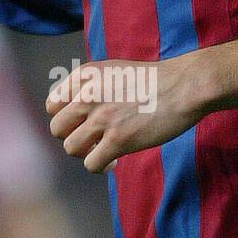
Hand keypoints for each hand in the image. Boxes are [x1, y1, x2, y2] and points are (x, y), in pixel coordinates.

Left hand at [46, 53, 210, 173]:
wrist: (184, 86)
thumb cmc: (154, 81)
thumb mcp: (113, 70)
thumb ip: (90, 86)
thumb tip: (73, 113)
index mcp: (85, 76)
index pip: (52, 105)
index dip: (66, 119)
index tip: (83, 124)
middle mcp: (88, 95)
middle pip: (57, 129)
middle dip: (73, 137)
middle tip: (93, 140)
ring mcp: (102, 118)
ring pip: (71, 148)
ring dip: (86, 153)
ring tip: (104, 150)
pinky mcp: (118, 139)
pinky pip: (91, 164)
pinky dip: (101, 167)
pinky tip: (115, 161)